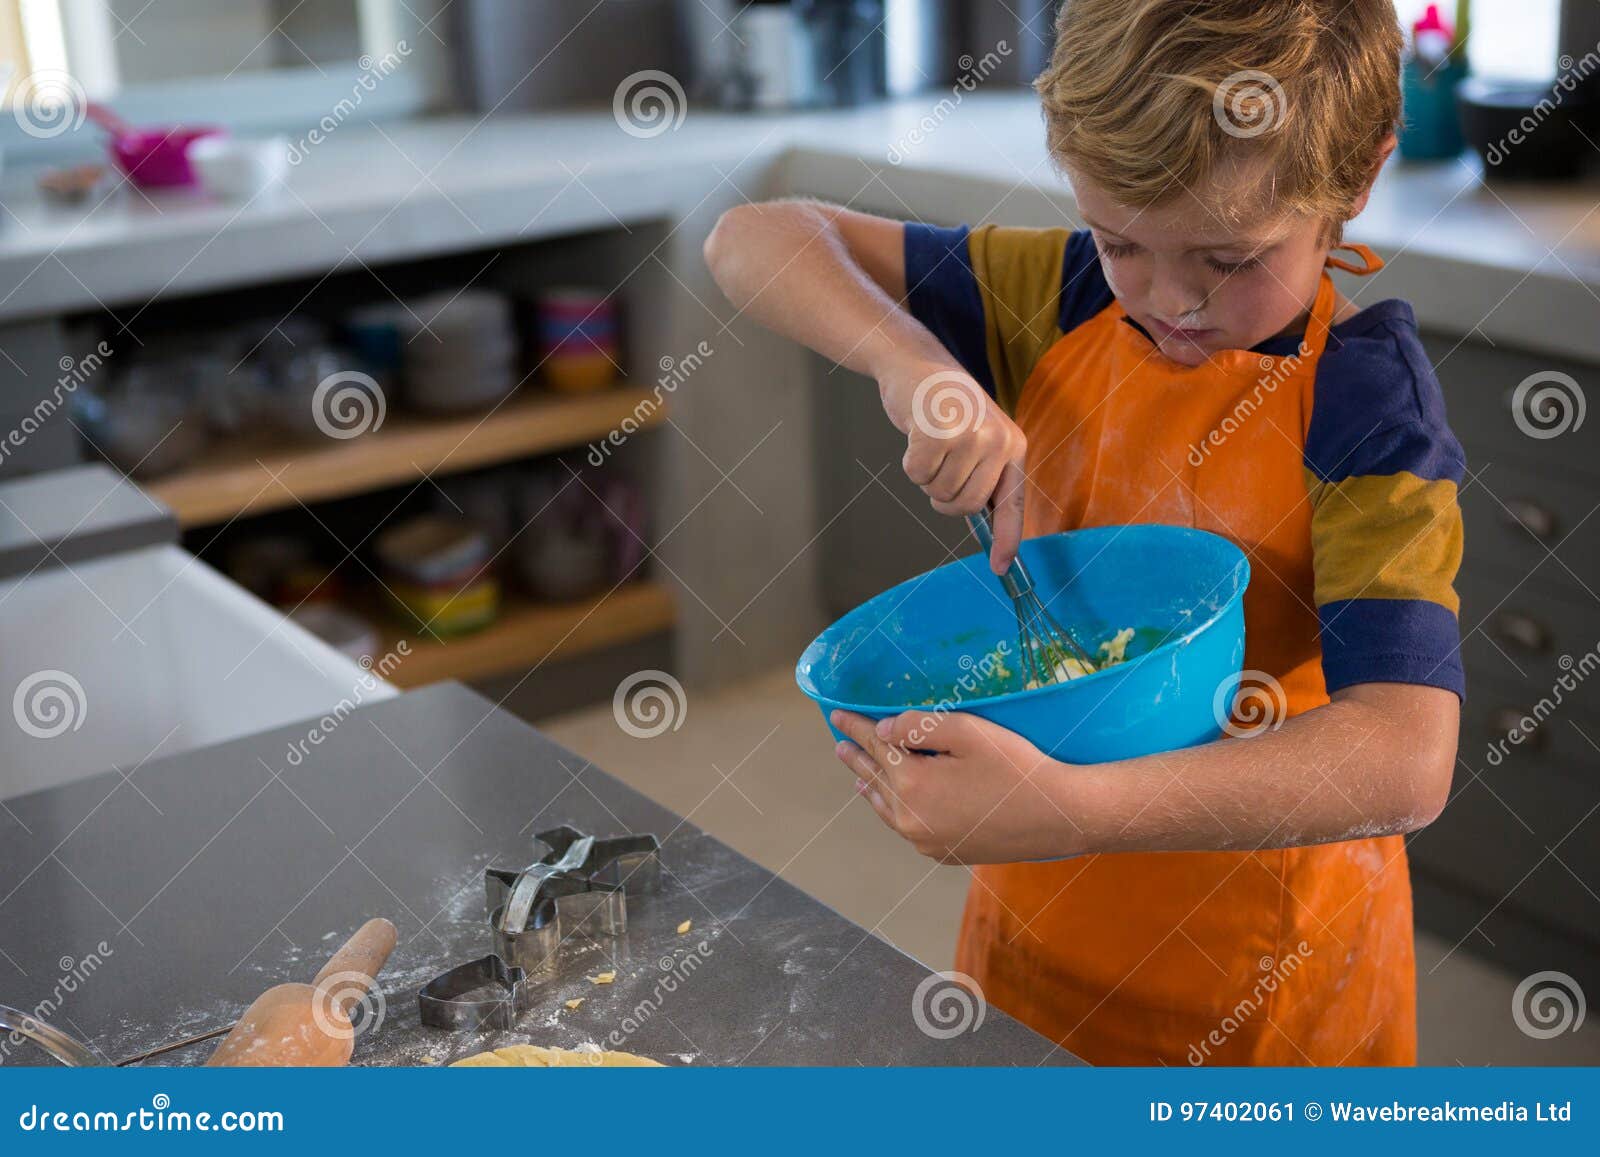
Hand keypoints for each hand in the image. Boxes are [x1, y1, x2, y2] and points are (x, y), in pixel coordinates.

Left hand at [829, 708, 1083, 863]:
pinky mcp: (944, 853)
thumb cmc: (1017, 767)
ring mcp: (926, 841)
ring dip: (870, 785)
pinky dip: (892, 810)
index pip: (875, 746)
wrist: (1058, 818)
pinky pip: (906, 827)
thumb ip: (918, 725)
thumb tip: (882, 730)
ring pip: (886, 807)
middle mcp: (910, 818)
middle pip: (875, 778)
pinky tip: (890, 803)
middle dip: (856, 757)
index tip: (836, 714)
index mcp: (912, 784)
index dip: (856, 727)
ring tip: (855, 774)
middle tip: (838, 741)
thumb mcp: (968, 731)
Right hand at [877, 360, 1026, 573]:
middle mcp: (998, 442)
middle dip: (944, 497)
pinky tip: (916, 435)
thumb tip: (983, 522)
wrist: (918, 363)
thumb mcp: (978, 435)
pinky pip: (917, 475)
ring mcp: (970, 436)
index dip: (1007, 538)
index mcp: (1013, 446)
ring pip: (939, 492)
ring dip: (925, 476)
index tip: (1000, 568)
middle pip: (965, 506)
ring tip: (930, 442)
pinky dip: (910, 462)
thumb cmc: (945, 406)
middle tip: (939, 467)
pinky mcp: (940, 432)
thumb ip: (984, 473)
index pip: (1013, 503)